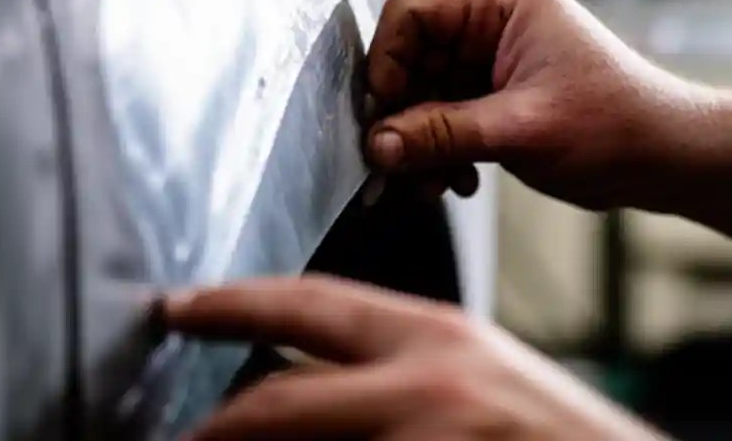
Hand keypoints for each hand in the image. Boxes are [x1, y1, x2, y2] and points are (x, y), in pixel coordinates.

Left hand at [163, 274, 668, 439]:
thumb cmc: (555, 432)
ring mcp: (428, 440)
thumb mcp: (474, 374)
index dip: (236, 304)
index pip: (312, 304)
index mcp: (434, 335)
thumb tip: (315, 373)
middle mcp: (426, 384)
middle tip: (176, 430)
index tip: (183, 306)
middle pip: (283, 398)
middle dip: (216, 420)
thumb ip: (397, 367)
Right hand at [364, 0, 708, 210]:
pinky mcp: (493, 90)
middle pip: (411, 55)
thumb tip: (376, 145)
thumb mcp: (521, 131)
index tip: (379, 116)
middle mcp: (492, 16)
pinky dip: (439, 149)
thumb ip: (442, 134)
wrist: (665, 159)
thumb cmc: (615, 126)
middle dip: (402, 115)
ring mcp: (491, 54)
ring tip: (429, 185)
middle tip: (393, 166)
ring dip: (419, 142)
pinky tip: (455, 181)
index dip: (386, 63)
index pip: (412, 12)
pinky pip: (441, 114)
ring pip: (421, 92)